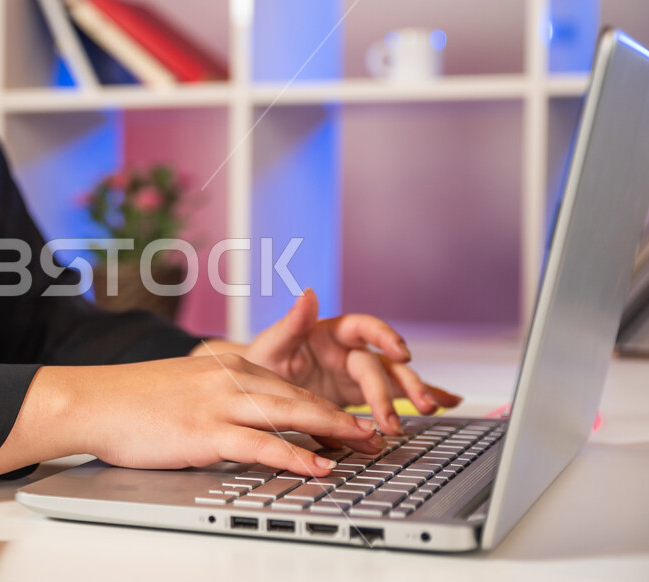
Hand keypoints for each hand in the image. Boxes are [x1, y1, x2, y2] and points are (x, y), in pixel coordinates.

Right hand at [0, 353, 386, 480]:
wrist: (92, 401)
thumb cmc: (133, 400)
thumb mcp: (185, 386)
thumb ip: (220, 396)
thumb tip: (246, 418)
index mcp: (226, 365)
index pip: (288, 383)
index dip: (326, 401)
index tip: (354, 417)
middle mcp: (229, 378)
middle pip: (299, 394)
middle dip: (344, 413)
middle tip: (379, 430)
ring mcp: (218, 404)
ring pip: (289, 414)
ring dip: (333, 429)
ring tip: (366, 444)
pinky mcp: (205, 431)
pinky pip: (260, 445)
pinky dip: (294, 455)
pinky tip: (317, 466)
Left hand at [195, 289, 460, 434]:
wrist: (253, 392)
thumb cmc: (260, 362)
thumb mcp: (269, 345)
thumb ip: (290, 323)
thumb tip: (307, 292)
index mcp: (330, 332)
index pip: (364, 328)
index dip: (385, 336)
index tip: (401, 352)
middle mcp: (349, 351)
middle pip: (383, 364)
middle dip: (402, 384)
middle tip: (418, 405)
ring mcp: (355, 376)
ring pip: (392, 382)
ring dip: (414, 394)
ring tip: (431, 410)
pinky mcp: (357, 398)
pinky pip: (391, 398)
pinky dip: (418, 399)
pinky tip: (449, 404)